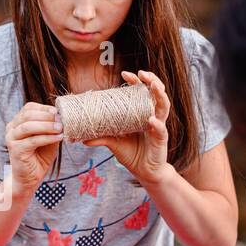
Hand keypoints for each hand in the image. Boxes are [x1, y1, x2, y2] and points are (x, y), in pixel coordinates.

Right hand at [6, 101, 64, 193]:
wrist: (29, 178)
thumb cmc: (39, 158)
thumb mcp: (48, 139)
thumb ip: (51, 128)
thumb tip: (62, 117)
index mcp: (17, 122)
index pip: (29, 108)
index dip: (44, 108)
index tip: (58, 112)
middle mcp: (11, 128)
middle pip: (28, 114)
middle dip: (46, 116)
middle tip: (61, 120)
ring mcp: (11, 138)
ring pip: (29, 126)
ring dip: (47, 126)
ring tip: (60, 128)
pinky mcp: (15, 150)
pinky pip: (33, 140)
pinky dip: (47, 138)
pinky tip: (58, 138)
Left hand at [83, 69, 171, 184]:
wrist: (144, 172)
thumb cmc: (132, 153)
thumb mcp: (114, 143)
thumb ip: (101, 138)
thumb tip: (82, 138)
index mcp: (142, 112)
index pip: (141, 92)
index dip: (136, 81)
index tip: (124, 73)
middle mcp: (153, 116)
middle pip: (157, 93)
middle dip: (152, 80)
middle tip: (142, 73)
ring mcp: (159, 127)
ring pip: (164, 106)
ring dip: (159, 94)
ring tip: (153, 86)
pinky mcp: (161, 140)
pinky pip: (161, 130)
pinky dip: (157, 124)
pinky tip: (151, 119)